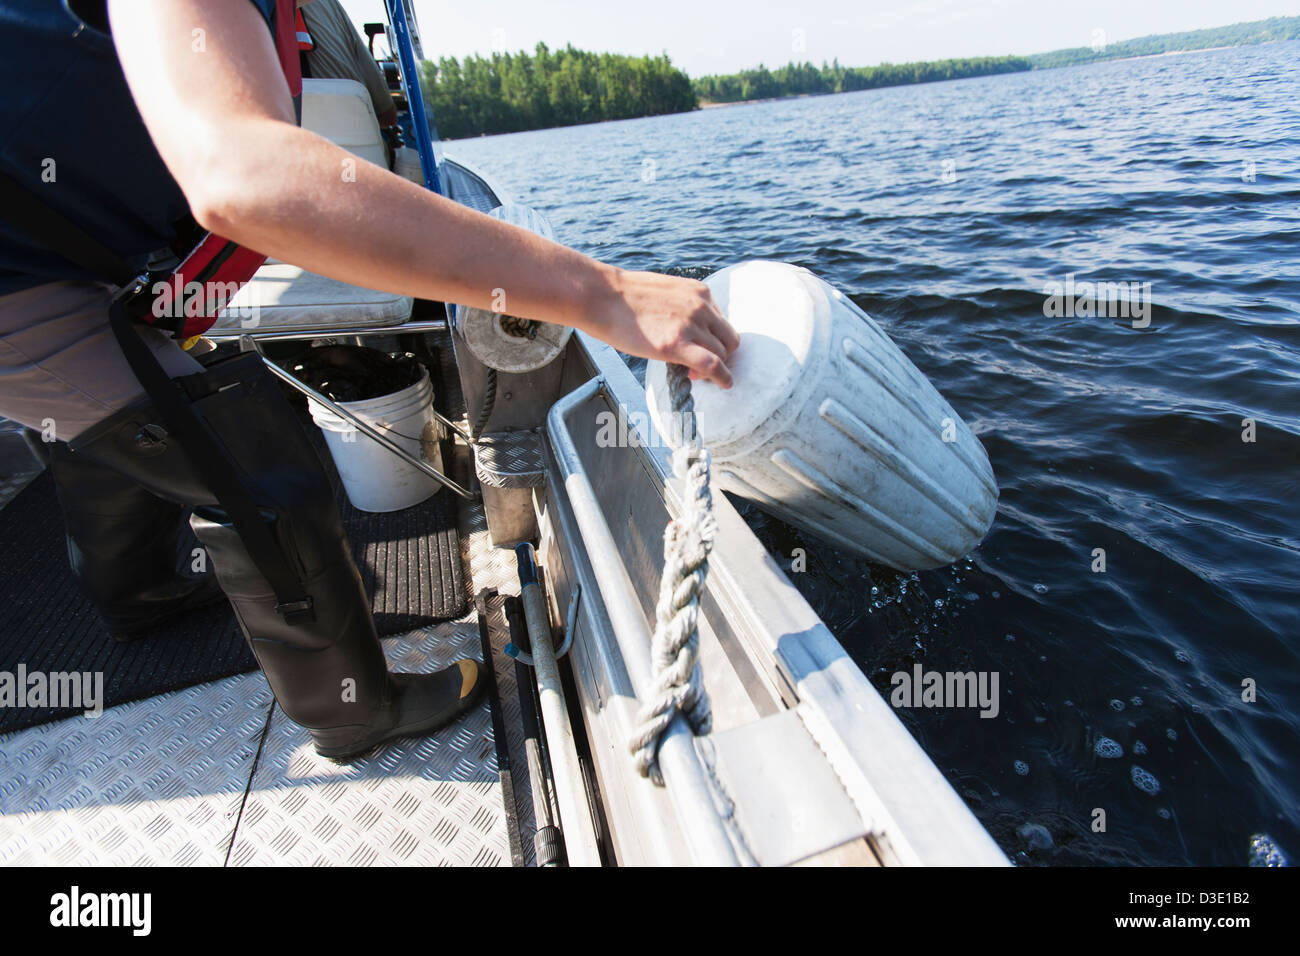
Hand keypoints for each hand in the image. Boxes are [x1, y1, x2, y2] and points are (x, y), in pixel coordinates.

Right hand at [583, 268, 740, 387]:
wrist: (602, 296)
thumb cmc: (623, 297)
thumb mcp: (664, 293)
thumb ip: (682, 309)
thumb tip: (684, 329)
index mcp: (699, 292)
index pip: (722, 322)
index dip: (715, 339)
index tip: (701, 349)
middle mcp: (701, 307)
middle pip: (729, 339)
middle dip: (720, 355)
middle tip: (700, 365)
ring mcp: (691, 326)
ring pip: (722, 354)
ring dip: (716, 368)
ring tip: (694, 374)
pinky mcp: (677, 345)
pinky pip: (713, 365)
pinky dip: (723, 377)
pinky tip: (724, 384)